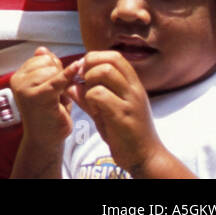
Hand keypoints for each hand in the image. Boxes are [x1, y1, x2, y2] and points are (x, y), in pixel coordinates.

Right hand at [10, 47, 73, 142]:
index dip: (55, 68)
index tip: (56, 84)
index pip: (42, 58)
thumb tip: (42, 48)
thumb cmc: (48, 113)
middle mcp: (18, 80)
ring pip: (53, 70)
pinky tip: (77, 67)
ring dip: (62, 82)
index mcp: (18, 76)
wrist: (45, 140)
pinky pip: (57, 80)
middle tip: (57, 95)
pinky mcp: (38, 96)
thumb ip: (44, 68)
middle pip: (48, 62)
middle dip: (58, 74)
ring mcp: (25, 88)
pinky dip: (68, 73)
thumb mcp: (45, 87)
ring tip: (58, 99)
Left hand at [66, 50, 165, 173]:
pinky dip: (90, 100)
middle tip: (84, 84)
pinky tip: (95, 112)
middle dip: (89, 67)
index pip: (114, 56)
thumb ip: (89, 97)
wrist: (145, 157)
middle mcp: (134, 89)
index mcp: (133, 85)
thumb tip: (70, 85)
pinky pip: (99, 94)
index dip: (94, 59)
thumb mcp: (106, 110)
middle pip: (109, 59)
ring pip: (103, 72)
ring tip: (90, 99)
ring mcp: (130, 101)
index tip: (85, 74)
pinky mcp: (123, 115)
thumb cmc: (124, 133)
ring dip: (89, 82)